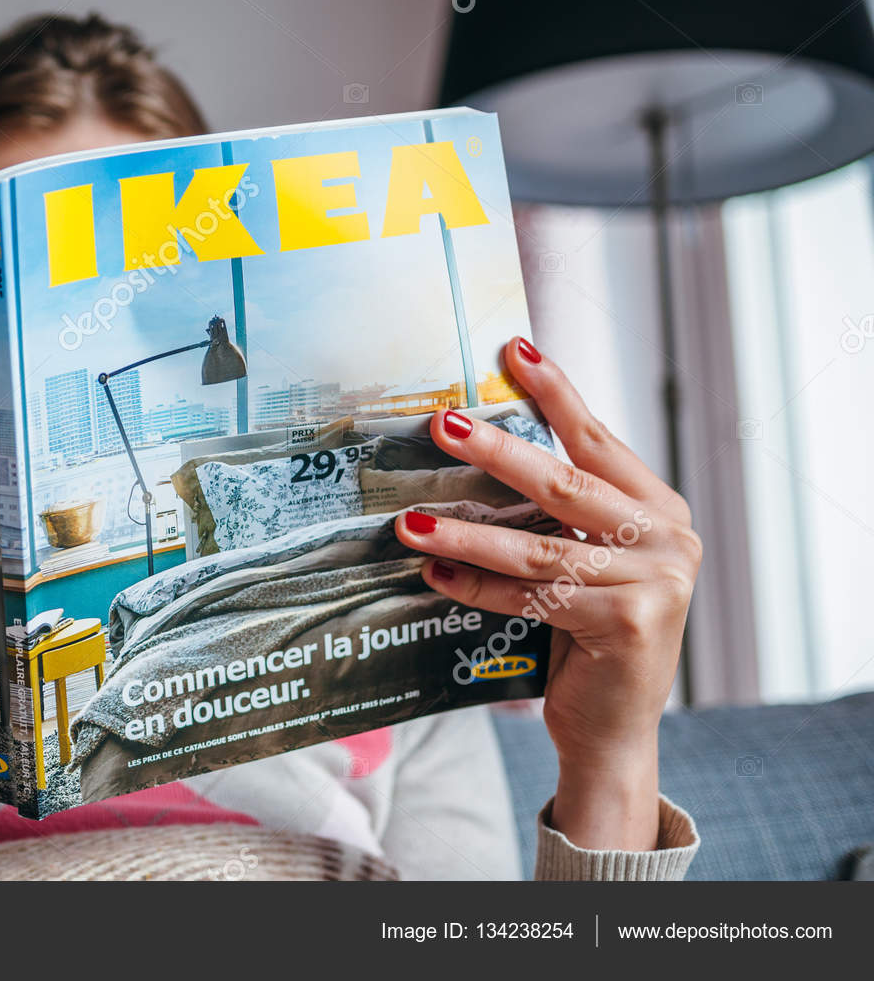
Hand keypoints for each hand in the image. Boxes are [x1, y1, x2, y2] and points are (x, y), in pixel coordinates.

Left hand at [395, 336, 700, 850]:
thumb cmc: (588, 630)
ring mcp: (654, 583)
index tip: (513, 350)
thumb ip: (560, 509)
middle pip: (564, 483)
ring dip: (465, 533)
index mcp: (659, 508)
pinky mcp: (627, 626)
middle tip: (440, 424)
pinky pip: (532, 598)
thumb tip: (479, 440)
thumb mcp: (586, 557)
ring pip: (539, 547)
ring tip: (409, 518)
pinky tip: (432, 574)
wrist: (614, 726)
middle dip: (496, 450)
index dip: (554, 392)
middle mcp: (668, 538)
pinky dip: (476, 587)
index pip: (596, 439)